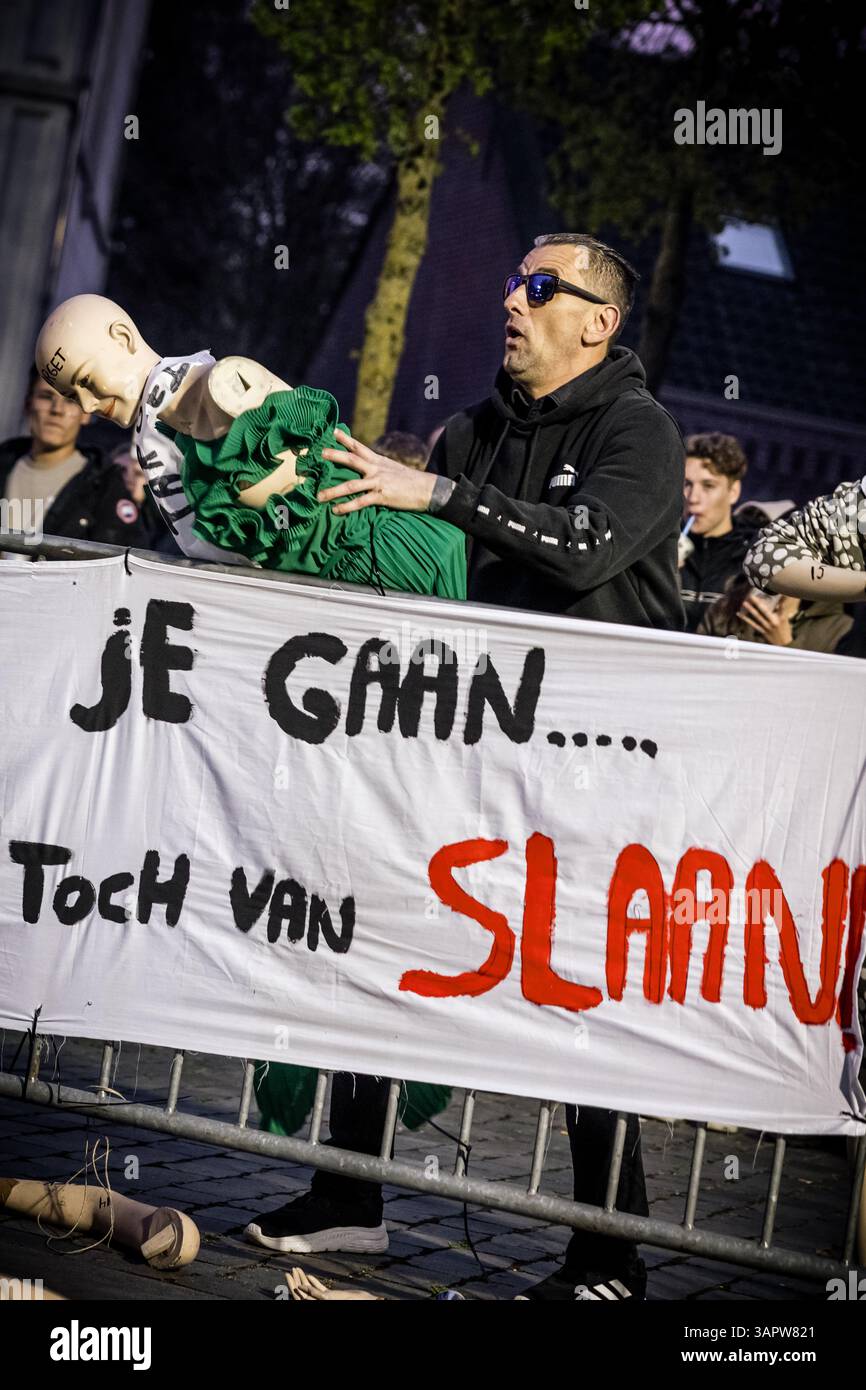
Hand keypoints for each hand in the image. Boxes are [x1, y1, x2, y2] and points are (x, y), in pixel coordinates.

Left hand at [319, 429, 435, 512]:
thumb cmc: (410, 481)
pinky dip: (347, 507)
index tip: (333, 431)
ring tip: (319, 496)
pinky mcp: (382, 496)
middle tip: (320, 453)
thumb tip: (366, 468)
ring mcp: (378, 482)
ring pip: (351, 486)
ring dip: (333, 491)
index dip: (346, 439)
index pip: (359, 447)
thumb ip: (378, 467)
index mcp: (378, 461)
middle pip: (352, 459)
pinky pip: (361, 502)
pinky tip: (336, 510)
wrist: (428, 489)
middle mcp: (376, 469)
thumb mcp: (392, 469)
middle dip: (335, 455)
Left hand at [738, 591, 794, 645]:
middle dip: (758, 603)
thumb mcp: (785, 619)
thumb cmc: (785, 629)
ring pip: (757, 617)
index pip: (781, 606)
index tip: (777, 592)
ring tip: (744, 603)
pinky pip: (753, 624)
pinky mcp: (762, 631)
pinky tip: (739, 614)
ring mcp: (767, 627)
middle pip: (765, 611)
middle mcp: (773, 622)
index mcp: (781, 618)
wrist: (783, 644)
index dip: (780, 599)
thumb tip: (779, 599)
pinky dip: (746, 619)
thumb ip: (781, 609)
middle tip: (751, 596)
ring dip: (750, 610)